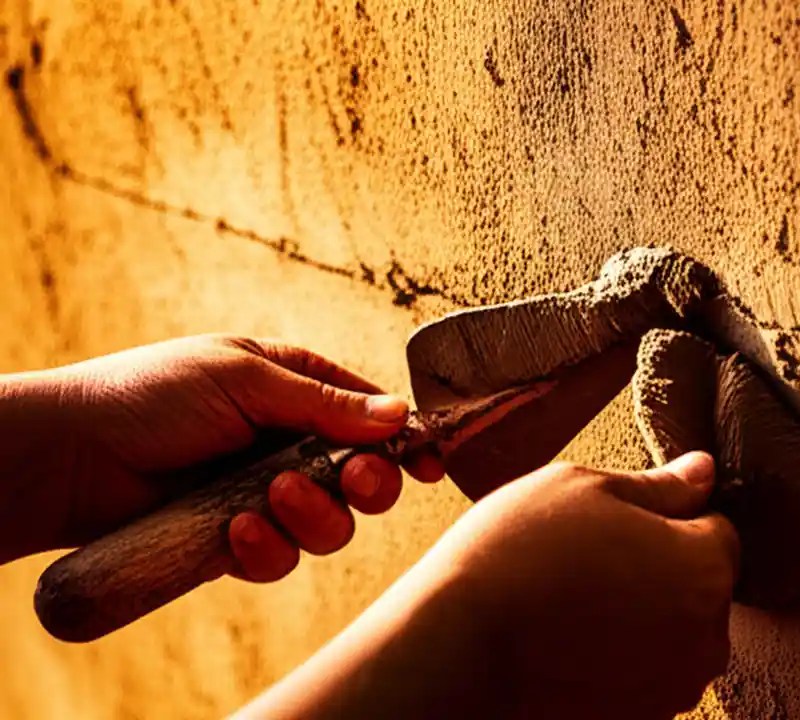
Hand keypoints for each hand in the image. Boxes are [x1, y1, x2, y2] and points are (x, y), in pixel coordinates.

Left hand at [0, 334, 441, 577]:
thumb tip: (401, 416)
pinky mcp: (237, 541)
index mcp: (297, 390)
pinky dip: (266, 549)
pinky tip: (233, 531)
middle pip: (368, 478)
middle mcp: (290, 444)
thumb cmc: (151, 395)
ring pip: (332, 525)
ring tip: (268, 498)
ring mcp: (266, 494)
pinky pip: (280, 559)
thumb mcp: (245, 379)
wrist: (74, 455)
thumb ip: (326, 405)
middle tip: (352, 481)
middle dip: (368, 485)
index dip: (407, 441)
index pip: (373, 417)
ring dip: (312, 516)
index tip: (430, 463)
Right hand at [242, 452, 740, 719]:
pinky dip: (616, 663)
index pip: (717, 530)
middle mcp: (707, 637)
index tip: (616, 525)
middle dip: (661, 572)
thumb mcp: (584, 489)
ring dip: (640, 619)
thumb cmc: (515, 556)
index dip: (668, 519)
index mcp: (706, 567)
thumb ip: (659, 485)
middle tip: (588, 561)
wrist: (455, 650)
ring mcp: (673, 689)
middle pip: (700, 589)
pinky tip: (568, 646)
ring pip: (672, 636)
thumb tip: (704, 470)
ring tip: (571, 604)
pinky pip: (641, 678)